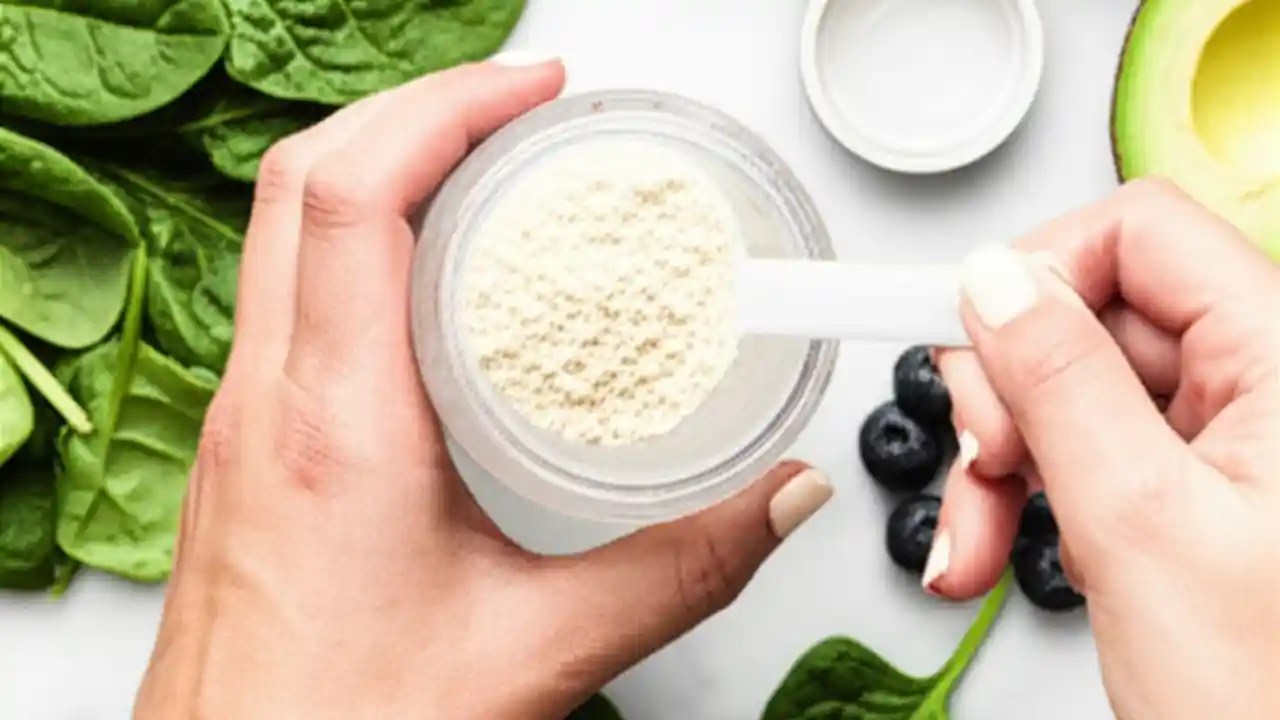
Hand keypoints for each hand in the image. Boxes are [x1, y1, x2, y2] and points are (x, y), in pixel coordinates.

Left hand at [132, 58, 834, 719]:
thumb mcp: (537, 650)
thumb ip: (678, 569)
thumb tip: (777, 499)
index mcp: (334, 427)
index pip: (353, 197)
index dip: (443, 111)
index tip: (533, 90)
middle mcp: (266, 402)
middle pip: (303, 179)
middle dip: (413, 110)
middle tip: (518, 106)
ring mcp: (239, 419)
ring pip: (282, 228)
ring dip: (377, 167)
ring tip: (482, 167)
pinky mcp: (243, 446)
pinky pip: (287, 292)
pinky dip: (355, 241)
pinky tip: (427, 281)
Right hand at [929, 179, 1279, 718]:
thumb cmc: (1272, 698)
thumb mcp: (1141, 525)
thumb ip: (1060, 383)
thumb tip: (994, 281)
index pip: (1141, 232)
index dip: (1039, 272)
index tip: (960, 328)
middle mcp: (1262, 385)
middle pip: (1087, 317)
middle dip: (1005, 395)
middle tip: (985, 459)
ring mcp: (1221, 440)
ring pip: (1066, 391)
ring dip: (997, 462)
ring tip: (978, 535)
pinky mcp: (1183, 487)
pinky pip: (1076, 451)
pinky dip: (1019, 496)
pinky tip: (995, 547)